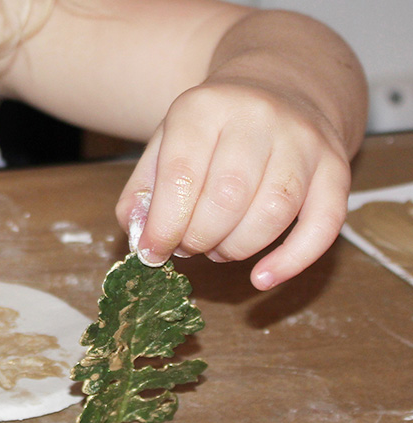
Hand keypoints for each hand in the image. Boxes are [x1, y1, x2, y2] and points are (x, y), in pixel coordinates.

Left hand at [116, 80, 351, 289]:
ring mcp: (304, 141)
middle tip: (188, 246)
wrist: (279, 88)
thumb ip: (142, 193)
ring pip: (273, 212)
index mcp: (206, 107)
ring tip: (218, 249)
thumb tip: (142, 240)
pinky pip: (324, 224)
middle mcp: (259, 117)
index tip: (153, 253)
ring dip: (237, 249)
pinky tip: (262, 278)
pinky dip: (292, 261)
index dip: (164, 225)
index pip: (181, 175)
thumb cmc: (212, 130)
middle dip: (200, 238)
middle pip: (228, 197)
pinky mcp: (336, 167)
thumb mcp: (165, 145)